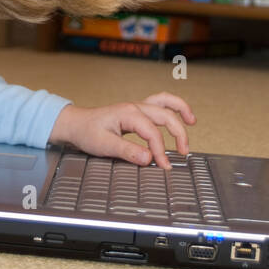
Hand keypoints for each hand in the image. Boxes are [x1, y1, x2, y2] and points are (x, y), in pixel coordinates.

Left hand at [48, 93, 196, 169]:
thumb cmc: (87, 132)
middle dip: (178, 134)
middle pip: (165, 116)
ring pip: (165, 103)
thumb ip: (127, 151)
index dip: (160, 151)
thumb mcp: (103, 144)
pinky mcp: (137, 112)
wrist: (76, 124)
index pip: (152, 133)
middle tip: (183, 154)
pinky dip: (172, 107)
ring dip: (180, 110)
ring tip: (192, 122)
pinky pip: (159, 104)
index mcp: (128, 113)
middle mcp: (135, 107)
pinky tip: (180, 115)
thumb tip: (148, 157)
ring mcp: (137, 107)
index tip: (163, 166)